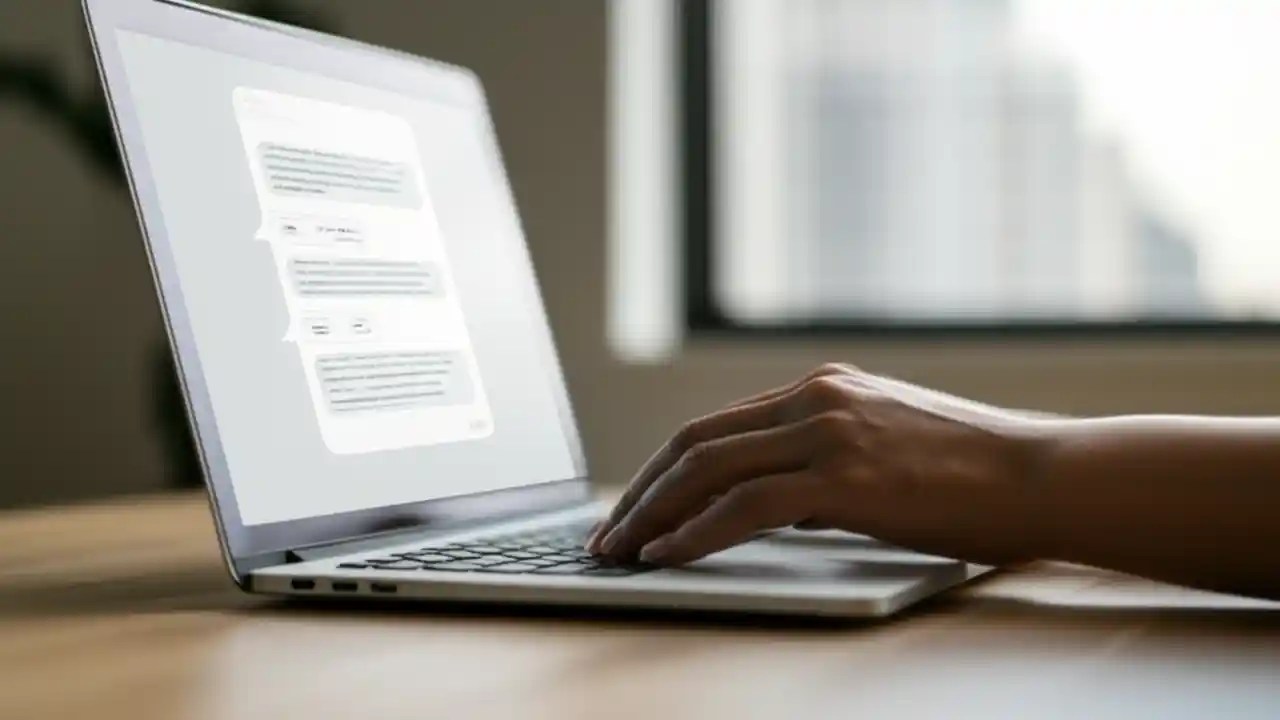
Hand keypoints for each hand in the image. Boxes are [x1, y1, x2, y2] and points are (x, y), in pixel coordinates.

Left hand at [586, 364, 1048, 566]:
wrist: (1045, 475)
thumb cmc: (975, 474)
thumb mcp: (886, 450)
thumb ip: (825, 464)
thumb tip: (773, 503)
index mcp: (821, 389)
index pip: (716, 427)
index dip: (664, 471)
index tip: (635, 507)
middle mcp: (815, 398)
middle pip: (696, 442)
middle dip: (642, 492)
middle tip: (609, 534)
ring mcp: (829, 431)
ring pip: (708, 468)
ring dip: (653, 512)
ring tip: (620, 551)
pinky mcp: (846, 475)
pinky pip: (745, 504)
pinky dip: (697, 531)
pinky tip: (667, 555)